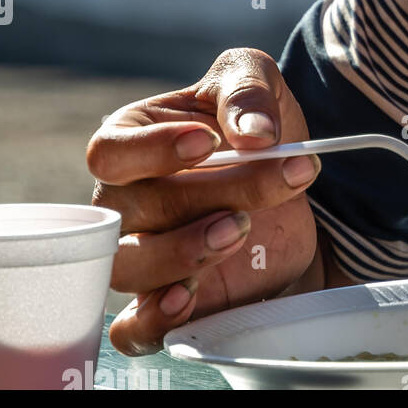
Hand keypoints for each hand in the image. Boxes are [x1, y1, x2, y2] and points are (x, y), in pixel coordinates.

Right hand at [87, 48, 322, 354]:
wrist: (296, 186)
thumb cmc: (257, 124)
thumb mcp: (257, 80)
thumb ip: (249, 93)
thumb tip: (254, 133)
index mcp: (132, 138)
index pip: (110, 152)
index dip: (153, 149)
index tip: (208, 142)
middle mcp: (125, 200)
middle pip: (135, 209)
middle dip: (207, 196)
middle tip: (260, 189)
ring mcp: (142, 252)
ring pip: (130, 266)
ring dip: (184, 252)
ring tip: (239, 230)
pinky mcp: (167, 300)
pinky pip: (135, 327)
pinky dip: (155, 319)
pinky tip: (191, 296)